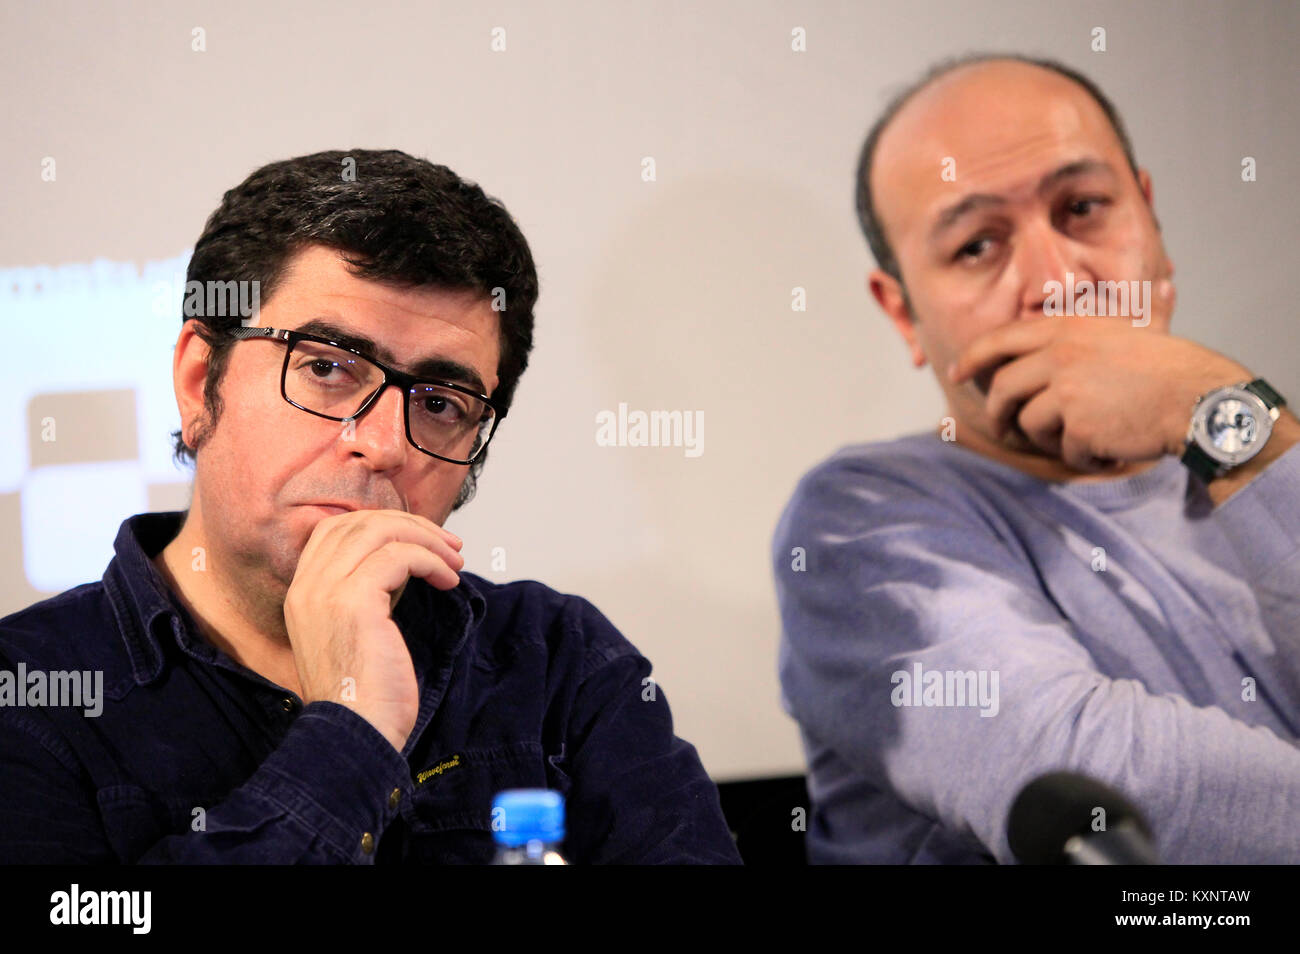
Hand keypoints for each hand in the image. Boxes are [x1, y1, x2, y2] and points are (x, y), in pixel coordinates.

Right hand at [282, 509, 464, 752]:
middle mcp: (307, 586)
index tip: (420, 539)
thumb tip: (403, 562)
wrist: (355, 734)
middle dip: (410, 525)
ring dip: (427, 540)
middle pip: (358, 523)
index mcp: (301, 593)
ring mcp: (326, 591)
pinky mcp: (353, 601)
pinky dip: (430, 561)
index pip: (334, 529)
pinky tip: (448, 581)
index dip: (381, 525)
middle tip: (449, 544)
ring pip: (380, 532)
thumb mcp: (356, 633)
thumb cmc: (365, 695)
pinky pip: (399, 556)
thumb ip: (366, 595)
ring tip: (455, 560)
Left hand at [948, 282, 1251, 470]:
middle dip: (997, 414)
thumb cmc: (1173, 365)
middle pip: (1002, 389)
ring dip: (1049, 440)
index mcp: (1067, 328)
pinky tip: (1109, 451)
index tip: (955, 373)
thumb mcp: (1147, 326)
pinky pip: (1064, 450)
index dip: (973, 358)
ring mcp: (1067, 389)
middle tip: (1003, 430)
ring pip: (1029, 424)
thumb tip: (1167, 285)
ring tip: (1081, 438)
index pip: (1001, 340)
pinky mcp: (1078, 424)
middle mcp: (1059, 354)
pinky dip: (1084, 457)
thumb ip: (1143, 309)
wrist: (1198, 398)